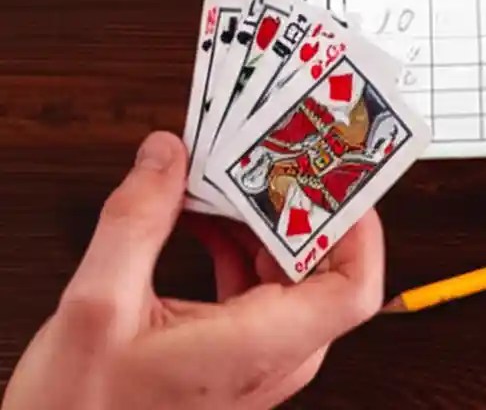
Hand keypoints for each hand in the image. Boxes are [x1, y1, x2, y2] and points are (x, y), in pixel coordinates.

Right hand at [2, 132, 384, 409]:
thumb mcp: (98, 307)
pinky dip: (241, 246)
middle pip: (325, 268)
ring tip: (233, 176)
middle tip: (280, 153)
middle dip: (303, 205)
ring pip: (291, 274)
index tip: (335, 175)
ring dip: (266, 221)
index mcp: (263, 347)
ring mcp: (260, 358)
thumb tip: (166, 157)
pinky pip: (260, 288)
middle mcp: (276, 356)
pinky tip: (204, 217)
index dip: (359, 227)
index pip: (355, 285)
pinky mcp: (237, 356)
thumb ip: (137, 222)